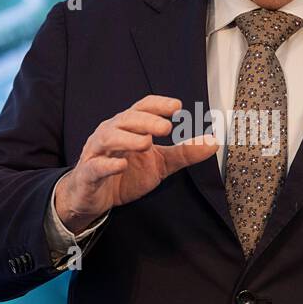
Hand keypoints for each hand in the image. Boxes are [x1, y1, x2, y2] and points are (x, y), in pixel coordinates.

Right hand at [54, 95, 216, 233]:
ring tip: (147, 142)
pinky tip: (121, 165)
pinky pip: (96, 166)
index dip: (158, 105)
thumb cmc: (126, 174)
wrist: (95, 198)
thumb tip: (213, 142)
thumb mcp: (159, 163)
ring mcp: (97, 153)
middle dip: (146, 120)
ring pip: (108, 137)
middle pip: (126, 119)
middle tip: (166, 126)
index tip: (177, 106)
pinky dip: (108, 165)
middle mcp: (111, 133)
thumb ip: (184, 152)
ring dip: (127, 138)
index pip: (142, 108)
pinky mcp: (88, 174)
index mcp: (129, 127)